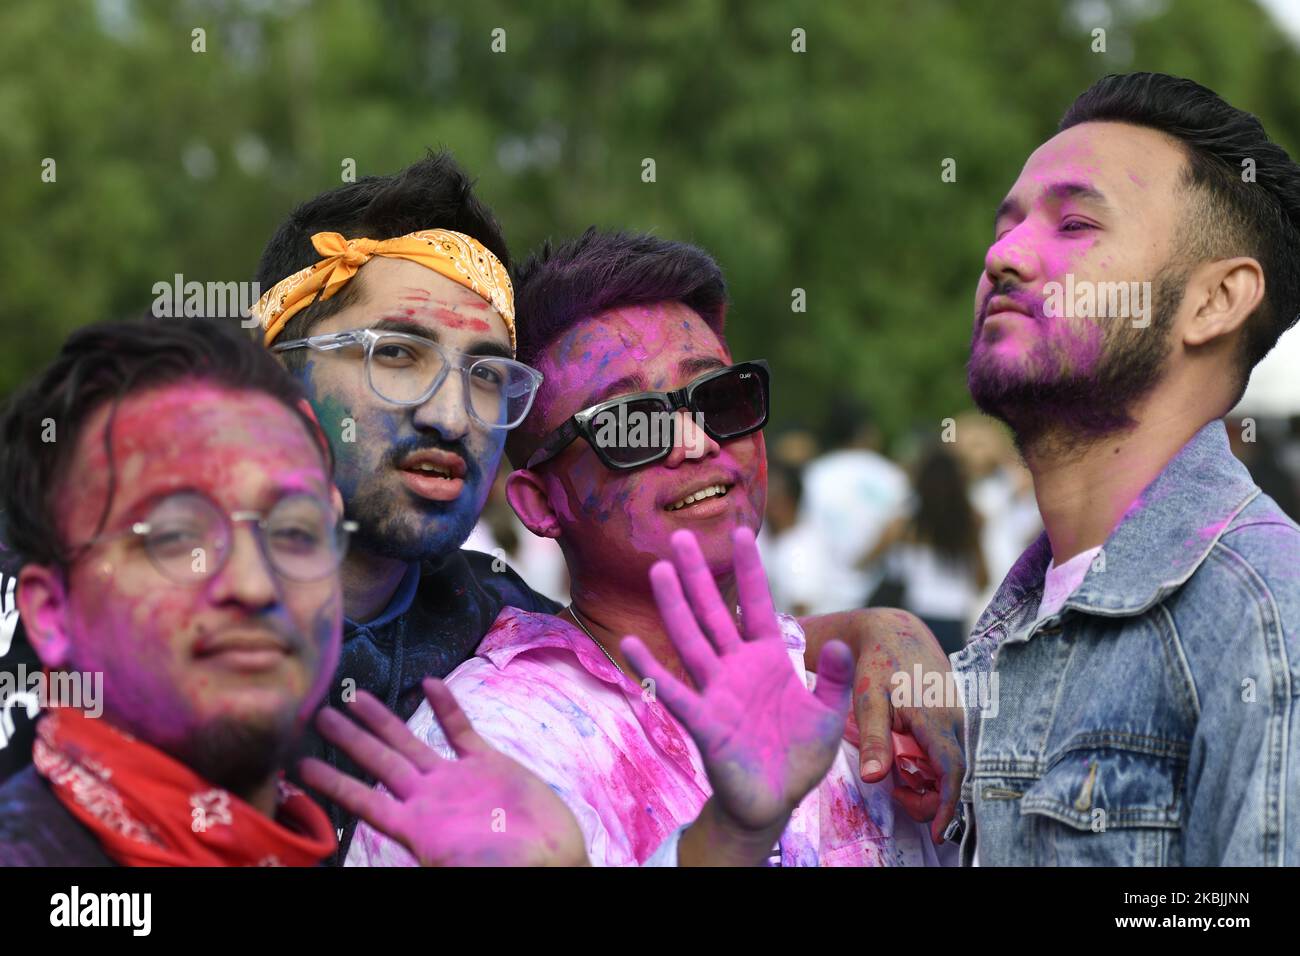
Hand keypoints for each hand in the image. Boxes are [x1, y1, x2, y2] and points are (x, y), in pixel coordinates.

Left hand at [299, 679, 587, 866]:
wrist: (552, 862)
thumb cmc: (505, 872)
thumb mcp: (458, 871)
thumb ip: (432, 862)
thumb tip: (388, 873)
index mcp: (415, 826)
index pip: (363, 800)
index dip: (333, 782)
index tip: (301, 765)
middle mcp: (428, 797)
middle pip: (379, 761)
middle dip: (349, 738)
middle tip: (319, 713)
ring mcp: (456, 778)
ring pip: (411, 741)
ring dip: (384, 719)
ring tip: (356, 695)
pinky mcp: (487, 763)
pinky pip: (461, 730)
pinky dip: (446, 707)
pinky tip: (431, 682)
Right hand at [621, 527, 853, 863]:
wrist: (774, 802)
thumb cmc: (798, 754)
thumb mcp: (828, 713)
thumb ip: (834, 679)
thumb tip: (839, 644)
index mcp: (768, 658)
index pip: (755, 604)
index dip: (749, 570)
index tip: (741, 531)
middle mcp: (736, 667)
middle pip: (713, 613)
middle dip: (698, 575)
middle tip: (680, 536)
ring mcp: (716, 692)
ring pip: (691, 641)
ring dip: (675, 607)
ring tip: (658, 571)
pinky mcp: (704, 723)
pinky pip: (675, 693)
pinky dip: (652, 670)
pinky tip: (631, 645)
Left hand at [850, 608, 963, 841]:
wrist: (895, 631)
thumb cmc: (878, 663)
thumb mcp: (867, 698)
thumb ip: (873, 737)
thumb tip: (873, 777)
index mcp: (936, 717)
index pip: (952, 771)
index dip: (947, 805)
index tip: (938, 832)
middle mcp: (956, 719)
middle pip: (957, 776)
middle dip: (933, 799)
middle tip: (897, 796)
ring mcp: (959, 718)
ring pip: (956, 765)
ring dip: (932, 784)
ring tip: (899, 781)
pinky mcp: (955, 717)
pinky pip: (952, 751)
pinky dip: (934, 768)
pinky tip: (909, 764)